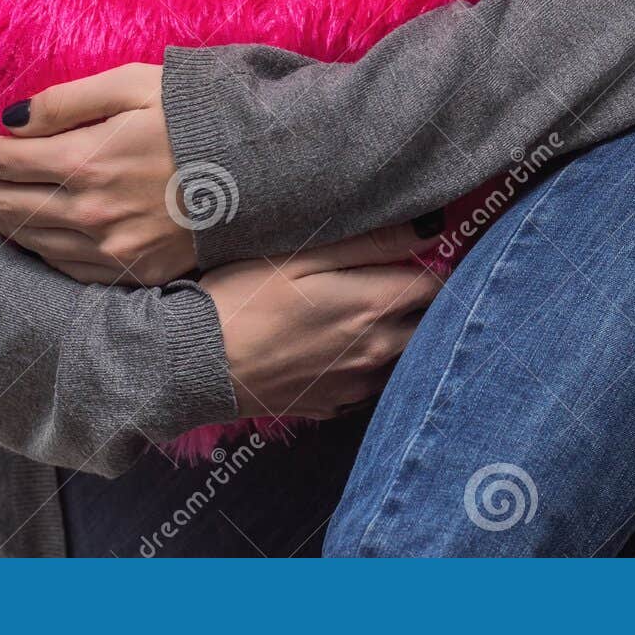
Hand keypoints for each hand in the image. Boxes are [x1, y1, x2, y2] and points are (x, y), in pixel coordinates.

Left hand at [0, 62, 193, 284]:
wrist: (262, 172)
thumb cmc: (199, 117)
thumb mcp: (134, 86)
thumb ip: (67, 101)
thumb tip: (11, 118)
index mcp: (86, 161)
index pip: (5, 161)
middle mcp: (90, 213)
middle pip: (9, 205)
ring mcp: (111, 250)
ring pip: (33, 241)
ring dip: (0, 221)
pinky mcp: (132, 272)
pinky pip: (67, 267)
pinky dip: (38, 250)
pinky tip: (30, 237)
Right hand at [201, 224, 443, 419]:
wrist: (197, 365)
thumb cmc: (243, 297)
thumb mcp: (301, 255)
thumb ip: (370, 241)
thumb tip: (431, 228)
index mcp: (376, 306)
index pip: (437, 282)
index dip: (433, 262)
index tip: (420, 250)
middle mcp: (379, 350)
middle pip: (430, 323)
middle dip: (424, 301)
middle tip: (401, 278)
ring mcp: (359, 384)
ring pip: (406, 356)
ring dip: (404, 334)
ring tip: (375, 312)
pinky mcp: (336, 406)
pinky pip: (375, 383)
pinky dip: (375, 364)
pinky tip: (347, 348)